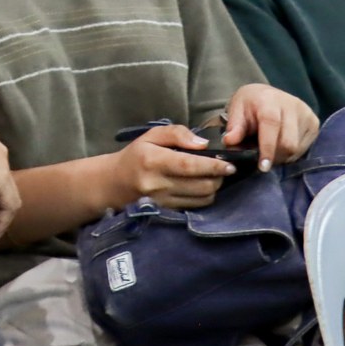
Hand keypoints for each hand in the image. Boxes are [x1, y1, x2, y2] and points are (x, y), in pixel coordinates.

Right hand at [111, 124, 234, 208]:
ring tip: (213, 177)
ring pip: (202, 198)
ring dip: (213, 188)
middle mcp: (157, 184)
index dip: (213, 166)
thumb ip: (177, 133)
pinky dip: (204, 197)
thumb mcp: (151, 136)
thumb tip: (202, 144)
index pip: (190, 165)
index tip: (230, 164)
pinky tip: (201, 187)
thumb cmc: (135, 156)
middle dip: (218, 177)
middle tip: (223, 168)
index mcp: (153, 161)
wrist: (114, 184)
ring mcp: (162, 201)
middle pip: (201, 185)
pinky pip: (195, 207)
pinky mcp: (167, 212)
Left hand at [222, 84, 318, 168]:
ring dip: (282, 156)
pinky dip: (290, 153)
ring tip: (270, 149)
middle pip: (287, 142)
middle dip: (273, 156)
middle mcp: (292, 104)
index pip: (271, 124)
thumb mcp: (236, 111)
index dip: (267, 147)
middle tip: (261, 159)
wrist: (266, 94)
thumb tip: (229, 142)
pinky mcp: (314, 123)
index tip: (263, 166)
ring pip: (296, 148)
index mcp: (269, 100)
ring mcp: (306, 114)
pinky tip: (280, 145)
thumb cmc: (249, 104)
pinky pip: (304, 148)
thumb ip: (234, 127)